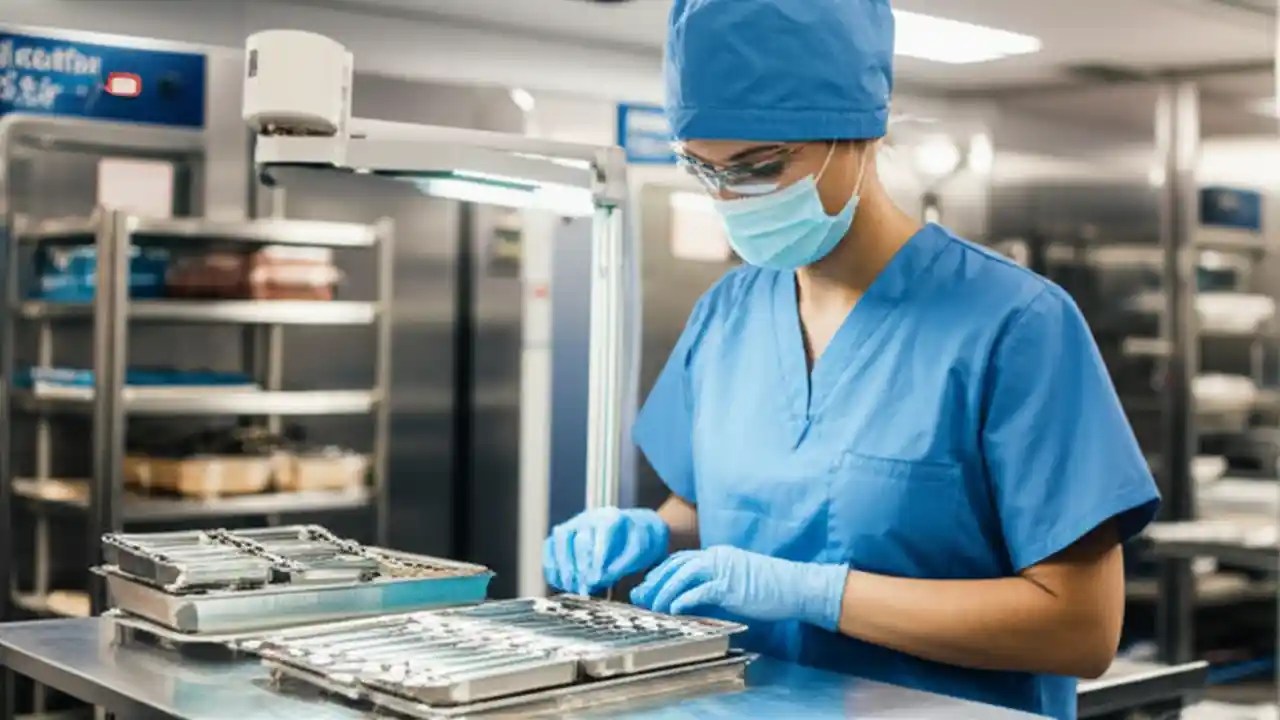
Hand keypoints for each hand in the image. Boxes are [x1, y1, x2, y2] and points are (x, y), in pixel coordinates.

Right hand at [543, 508, 669, 594]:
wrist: (634, 530)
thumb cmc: (638, 541)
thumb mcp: (640, 551)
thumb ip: (623, 564)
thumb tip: (600, 578)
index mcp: (611, 517)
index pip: (599, 533)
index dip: (596, 558)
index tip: (598, 579)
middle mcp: (589, 518)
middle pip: (574, 537)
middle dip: (578, 565)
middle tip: (584, 587)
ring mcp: (574, 525)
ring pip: (558, 540)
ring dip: (562, 566)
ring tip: (572, 587)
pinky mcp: (564, 537)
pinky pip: (549, 548)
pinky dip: (552, 566)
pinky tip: (561, 583)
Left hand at [630, 546, 848, 630]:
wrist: (797, 586)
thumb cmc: (771, 587)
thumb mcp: (738, 579)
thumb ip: (716, 583)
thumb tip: (695, 596)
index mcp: (717, 555)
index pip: (680, 560)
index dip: (661, 573)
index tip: (647, 586)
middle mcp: (716, 557)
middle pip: (675, 565)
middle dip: (655, 581)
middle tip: (640, 596)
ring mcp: (722, 569)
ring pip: (681, 575)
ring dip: (664, 591)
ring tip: (653, 606)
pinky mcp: (729, 585)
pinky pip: (698, 590)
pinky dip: (683, 599)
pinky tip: (674, 610)